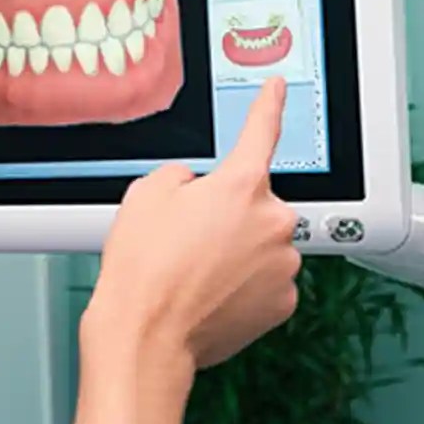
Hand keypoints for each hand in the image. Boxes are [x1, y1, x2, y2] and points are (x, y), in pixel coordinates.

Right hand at [89, 76, 300, 368]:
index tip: (277, 89)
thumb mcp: (143, 197)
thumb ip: (180, 176)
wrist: (146, 334)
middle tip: (186, 239)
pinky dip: (241, 284)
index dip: (269, 106)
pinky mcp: (282, 302)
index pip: (261, 133)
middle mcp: (271, 222)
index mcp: (239, 187)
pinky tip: (207, 293)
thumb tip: (195, 187)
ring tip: (190, 272)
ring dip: (233, 251)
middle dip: (226, 214)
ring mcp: (282, 265)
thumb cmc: (142, 268)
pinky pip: (264, 280)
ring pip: (259, 244)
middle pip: (253, 203)